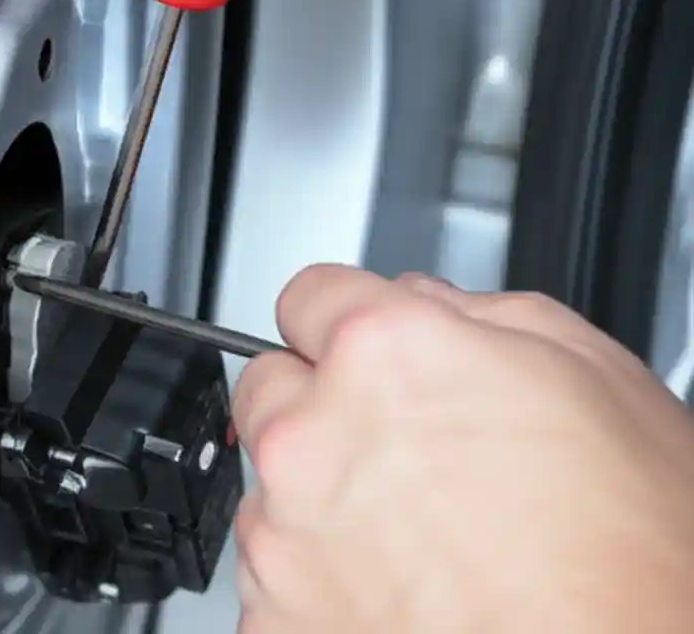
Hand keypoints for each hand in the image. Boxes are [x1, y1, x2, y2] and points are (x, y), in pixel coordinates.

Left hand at [232, 264, 693, 632]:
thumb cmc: (629, 556)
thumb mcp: (594, 377)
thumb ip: (481, 315)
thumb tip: (424, 303)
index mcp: (381, 357)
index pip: (307, 296)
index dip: (344, 321)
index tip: (357, 347)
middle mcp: (310, 440)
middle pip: (272, 389)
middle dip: (323, 407)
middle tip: (406, 452)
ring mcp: (281, 538)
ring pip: (271, 487)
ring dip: (321, 500)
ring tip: (422, 539)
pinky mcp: (270, 617)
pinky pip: (272, 575)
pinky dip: (318, 579)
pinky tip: (401, 591)